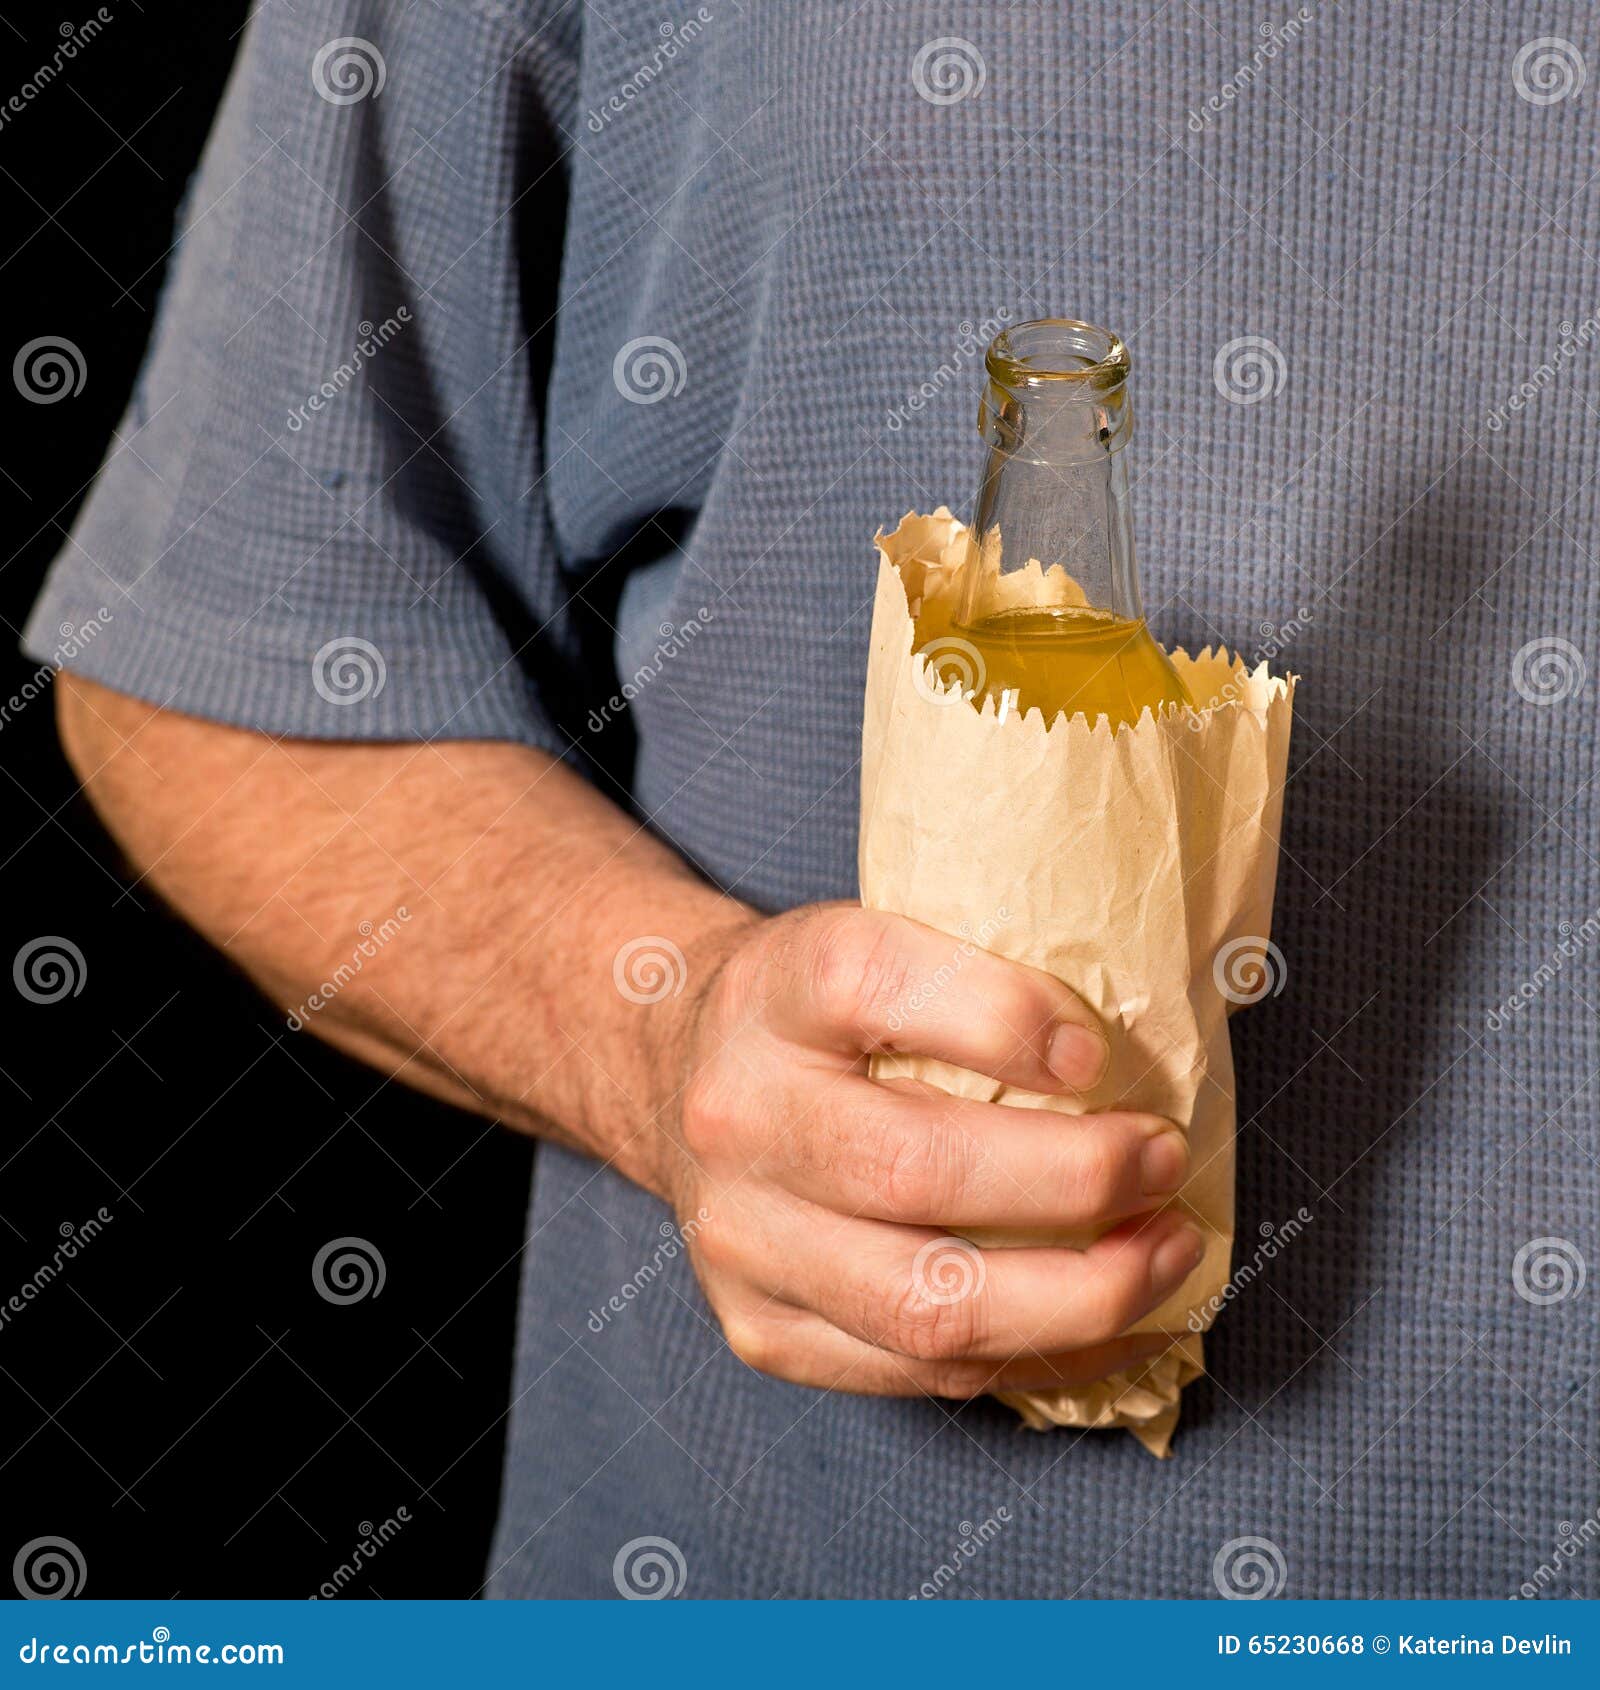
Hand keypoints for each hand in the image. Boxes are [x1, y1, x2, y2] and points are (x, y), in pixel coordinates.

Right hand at [648, 903, 1202, 1398]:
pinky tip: (1115, 1319)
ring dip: (1083, 1294)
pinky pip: (922, 1372)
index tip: (1097, 1051)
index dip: (1002, 1017)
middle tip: (1163, 1156)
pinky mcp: (761, 1325)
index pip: (875, 982)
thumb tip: (1130, 1055)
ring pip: (929, 1304)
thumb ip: (975, 978)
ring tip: (1167, 1252)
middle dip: (1077, 1178)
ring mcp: (744, 1236)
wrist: (672, 1070)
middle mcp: (742, 1113)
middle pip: (915, 1168)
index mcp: (777, 989)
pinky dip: (1043, 1354)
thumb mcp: (870, 942)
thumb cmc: (810, 1011)